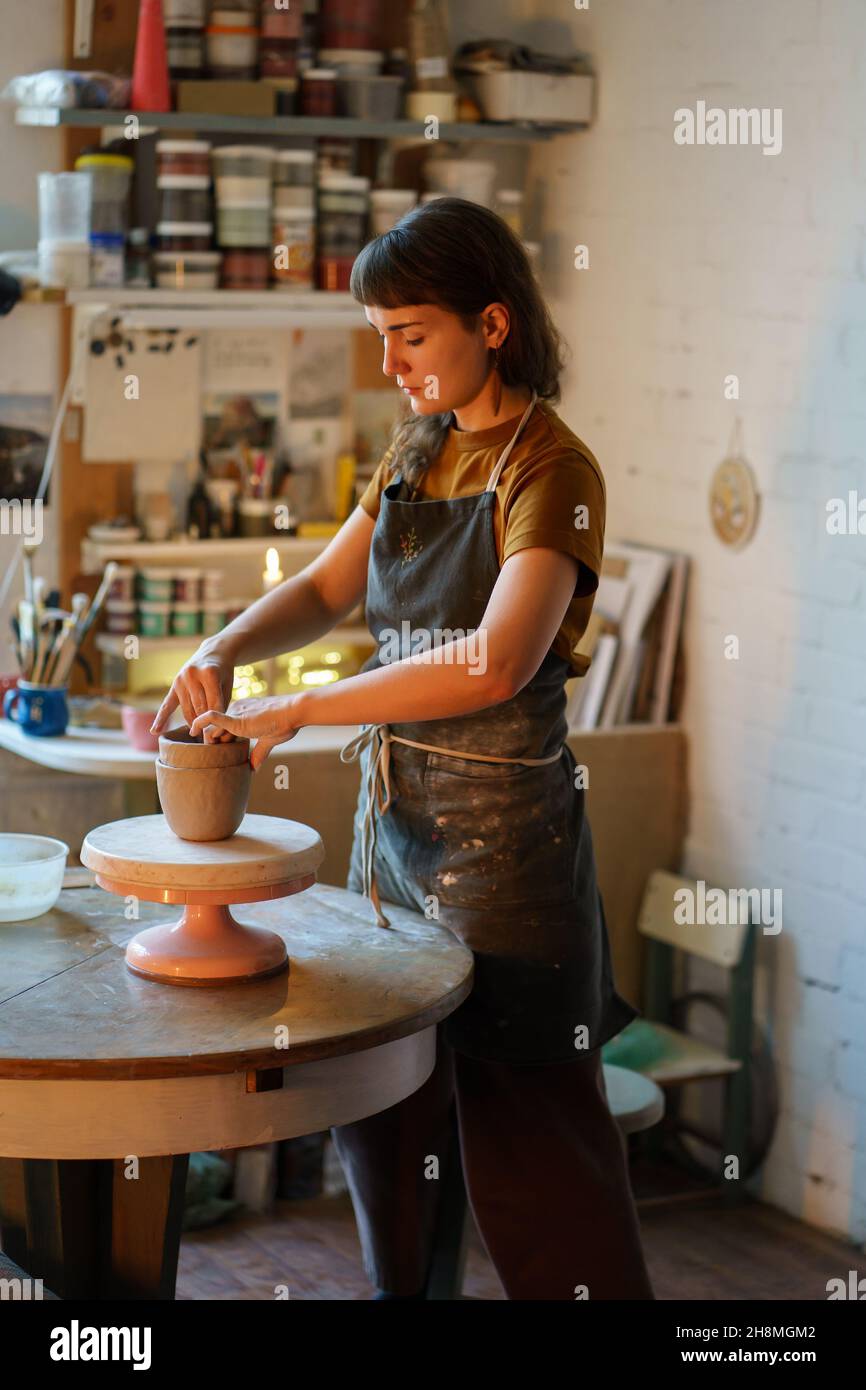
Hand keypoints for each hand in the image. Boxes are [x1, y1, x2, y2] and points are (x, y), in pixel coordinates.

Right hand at [150, 646, 234, 737]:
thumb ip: (221, 705)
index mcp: (209, 674)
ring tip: (199, 732)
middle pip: (200, 708)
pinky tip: (154, 731)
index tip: (219, 733)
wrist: (212, 653)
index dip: (218, 720)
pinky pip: (167, 705)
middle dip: (205, 723)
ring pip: (187, 710)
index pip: (214, 704)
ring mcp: (181, 680)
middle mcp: (192, 675)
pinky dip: (161, 718)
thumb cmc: (223, 673)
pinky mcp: (173, 685)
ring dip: (194, 722)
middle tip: (209, 738)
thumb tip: (213, 729)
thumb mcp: (227, 685)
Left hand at [189, 694, 305, 770]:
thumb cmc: (286, 723)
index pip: (224, 726)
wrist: (294, 712)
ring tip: (208, 754)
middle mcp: (236, 710)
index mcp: (243, 713)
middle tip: (212, 757)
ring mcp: (235, 713)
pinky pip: (212, 717)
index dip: (220, 740)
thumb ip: (259, 753)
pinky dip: (201, 722)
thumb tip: (253, 768)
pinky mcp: (236, 718)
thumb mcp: (269, 740)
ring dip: (208, 741)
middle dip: (212, 743)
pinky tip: (192, 730)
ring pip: (211, 727)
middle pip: (215, 727)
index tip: (219, 752)